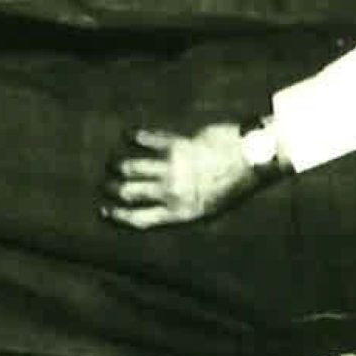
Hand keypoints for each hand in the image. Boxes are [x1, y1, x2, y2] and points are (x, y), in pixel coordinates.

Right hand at [105, 124, 259, 228]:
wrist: (250, 159)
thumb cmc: (233, 186)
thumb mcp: (209, 209)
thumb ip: (181, 208)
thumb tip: (155, 207)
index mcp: (182, 214)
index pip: (140, 220)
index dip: (118, 217)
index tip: (104, 210)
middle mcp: (174, 193)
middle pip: (131, 193)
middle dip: (113, 190)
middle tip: (106, 186)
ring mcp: (174, 168)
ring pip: (133, 167)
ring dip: (119, 166)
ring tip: (113, 164)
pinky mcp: (177, 144)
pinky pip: (149, 139)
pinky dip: (136, 136)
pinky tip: (129, 135)